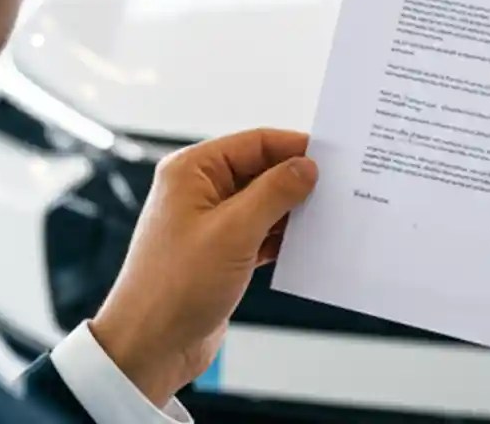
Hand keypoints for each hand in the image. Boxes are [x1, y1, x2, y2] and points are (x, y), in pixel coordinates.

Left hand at [89, 129, 317, 405]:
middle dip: (297, 181)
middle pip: (261, 171)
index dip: (294, 147)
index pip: (255, 143)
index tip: (333, 158)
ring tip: (329, 217)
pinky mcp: (221, 253)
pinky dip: (283, 238)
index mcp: (192, 171)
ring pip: (264, 204)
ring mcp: (210, 223)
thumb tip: (306, 167)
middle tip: (339, 189)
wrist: (149, 347)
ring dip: (293, 211)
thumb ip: (274, 193)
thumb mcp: (234, 232)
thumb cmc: (175, 287)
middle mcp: (199, 191)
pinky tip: (308, 245)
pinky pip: (260, 233)